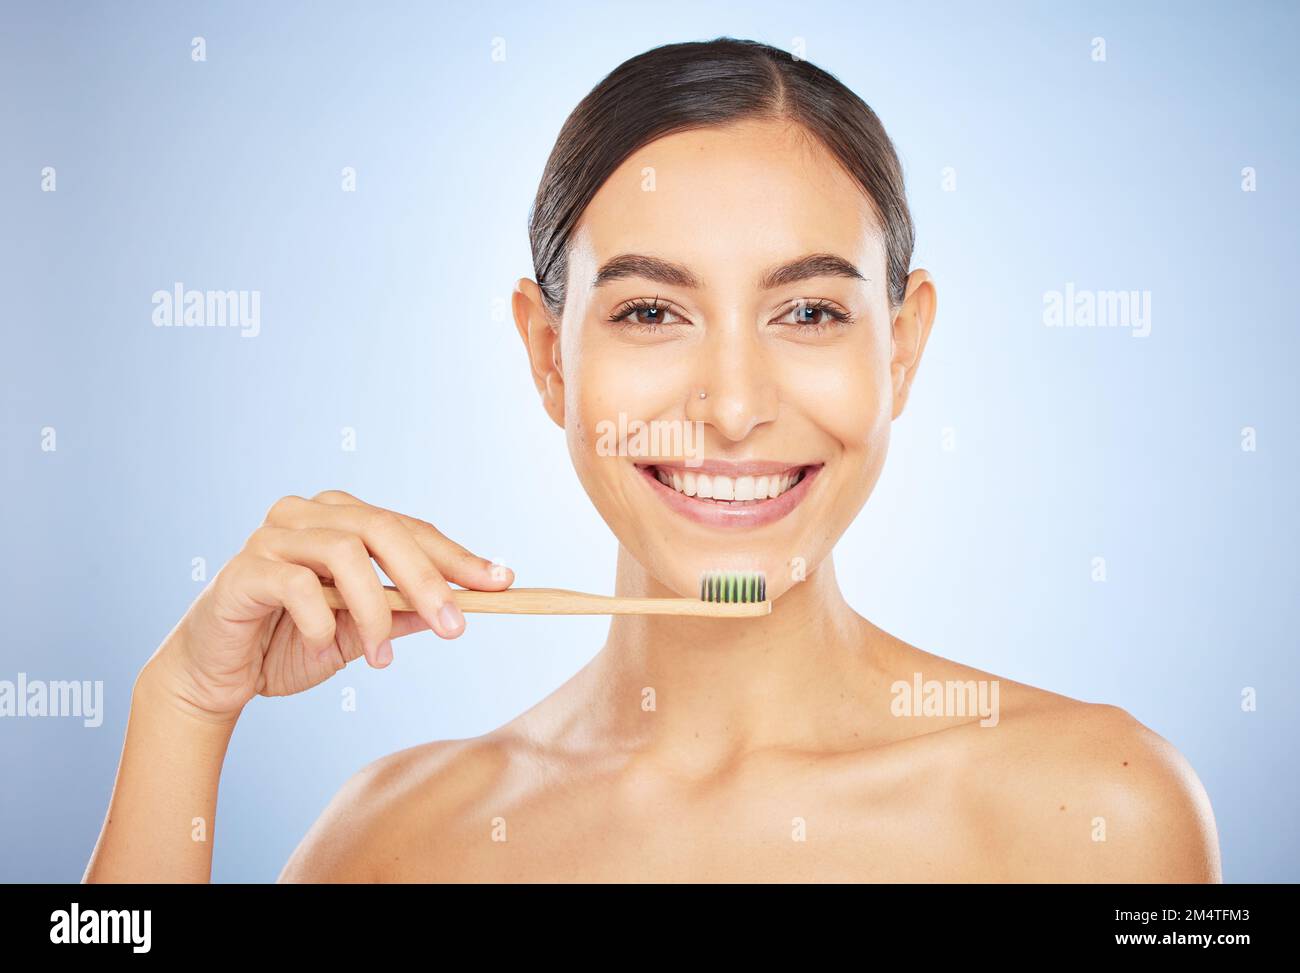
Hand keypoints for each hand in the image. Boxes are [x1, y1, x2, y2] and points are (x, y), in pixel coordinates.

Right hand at [149, 489, 512, 720]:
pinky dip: (322, 622)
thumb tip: (464, 603)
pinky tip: (326, 650)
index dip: (458, 556)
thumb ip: (405, 613)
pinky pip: (297, 585)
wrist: (218, 676)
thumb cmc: (292, 644)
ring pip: (344, 553)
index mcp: (341, 519)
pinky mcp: (244, 569)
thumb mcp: (362, 632)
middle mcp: (307, 515)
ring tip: (382, 659)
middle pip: (382, 529)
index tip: (503, 582)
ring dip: (374, 611)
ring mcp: (272, 536)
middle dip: (428, 578)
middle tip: (456, 627)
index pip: (410, 529)